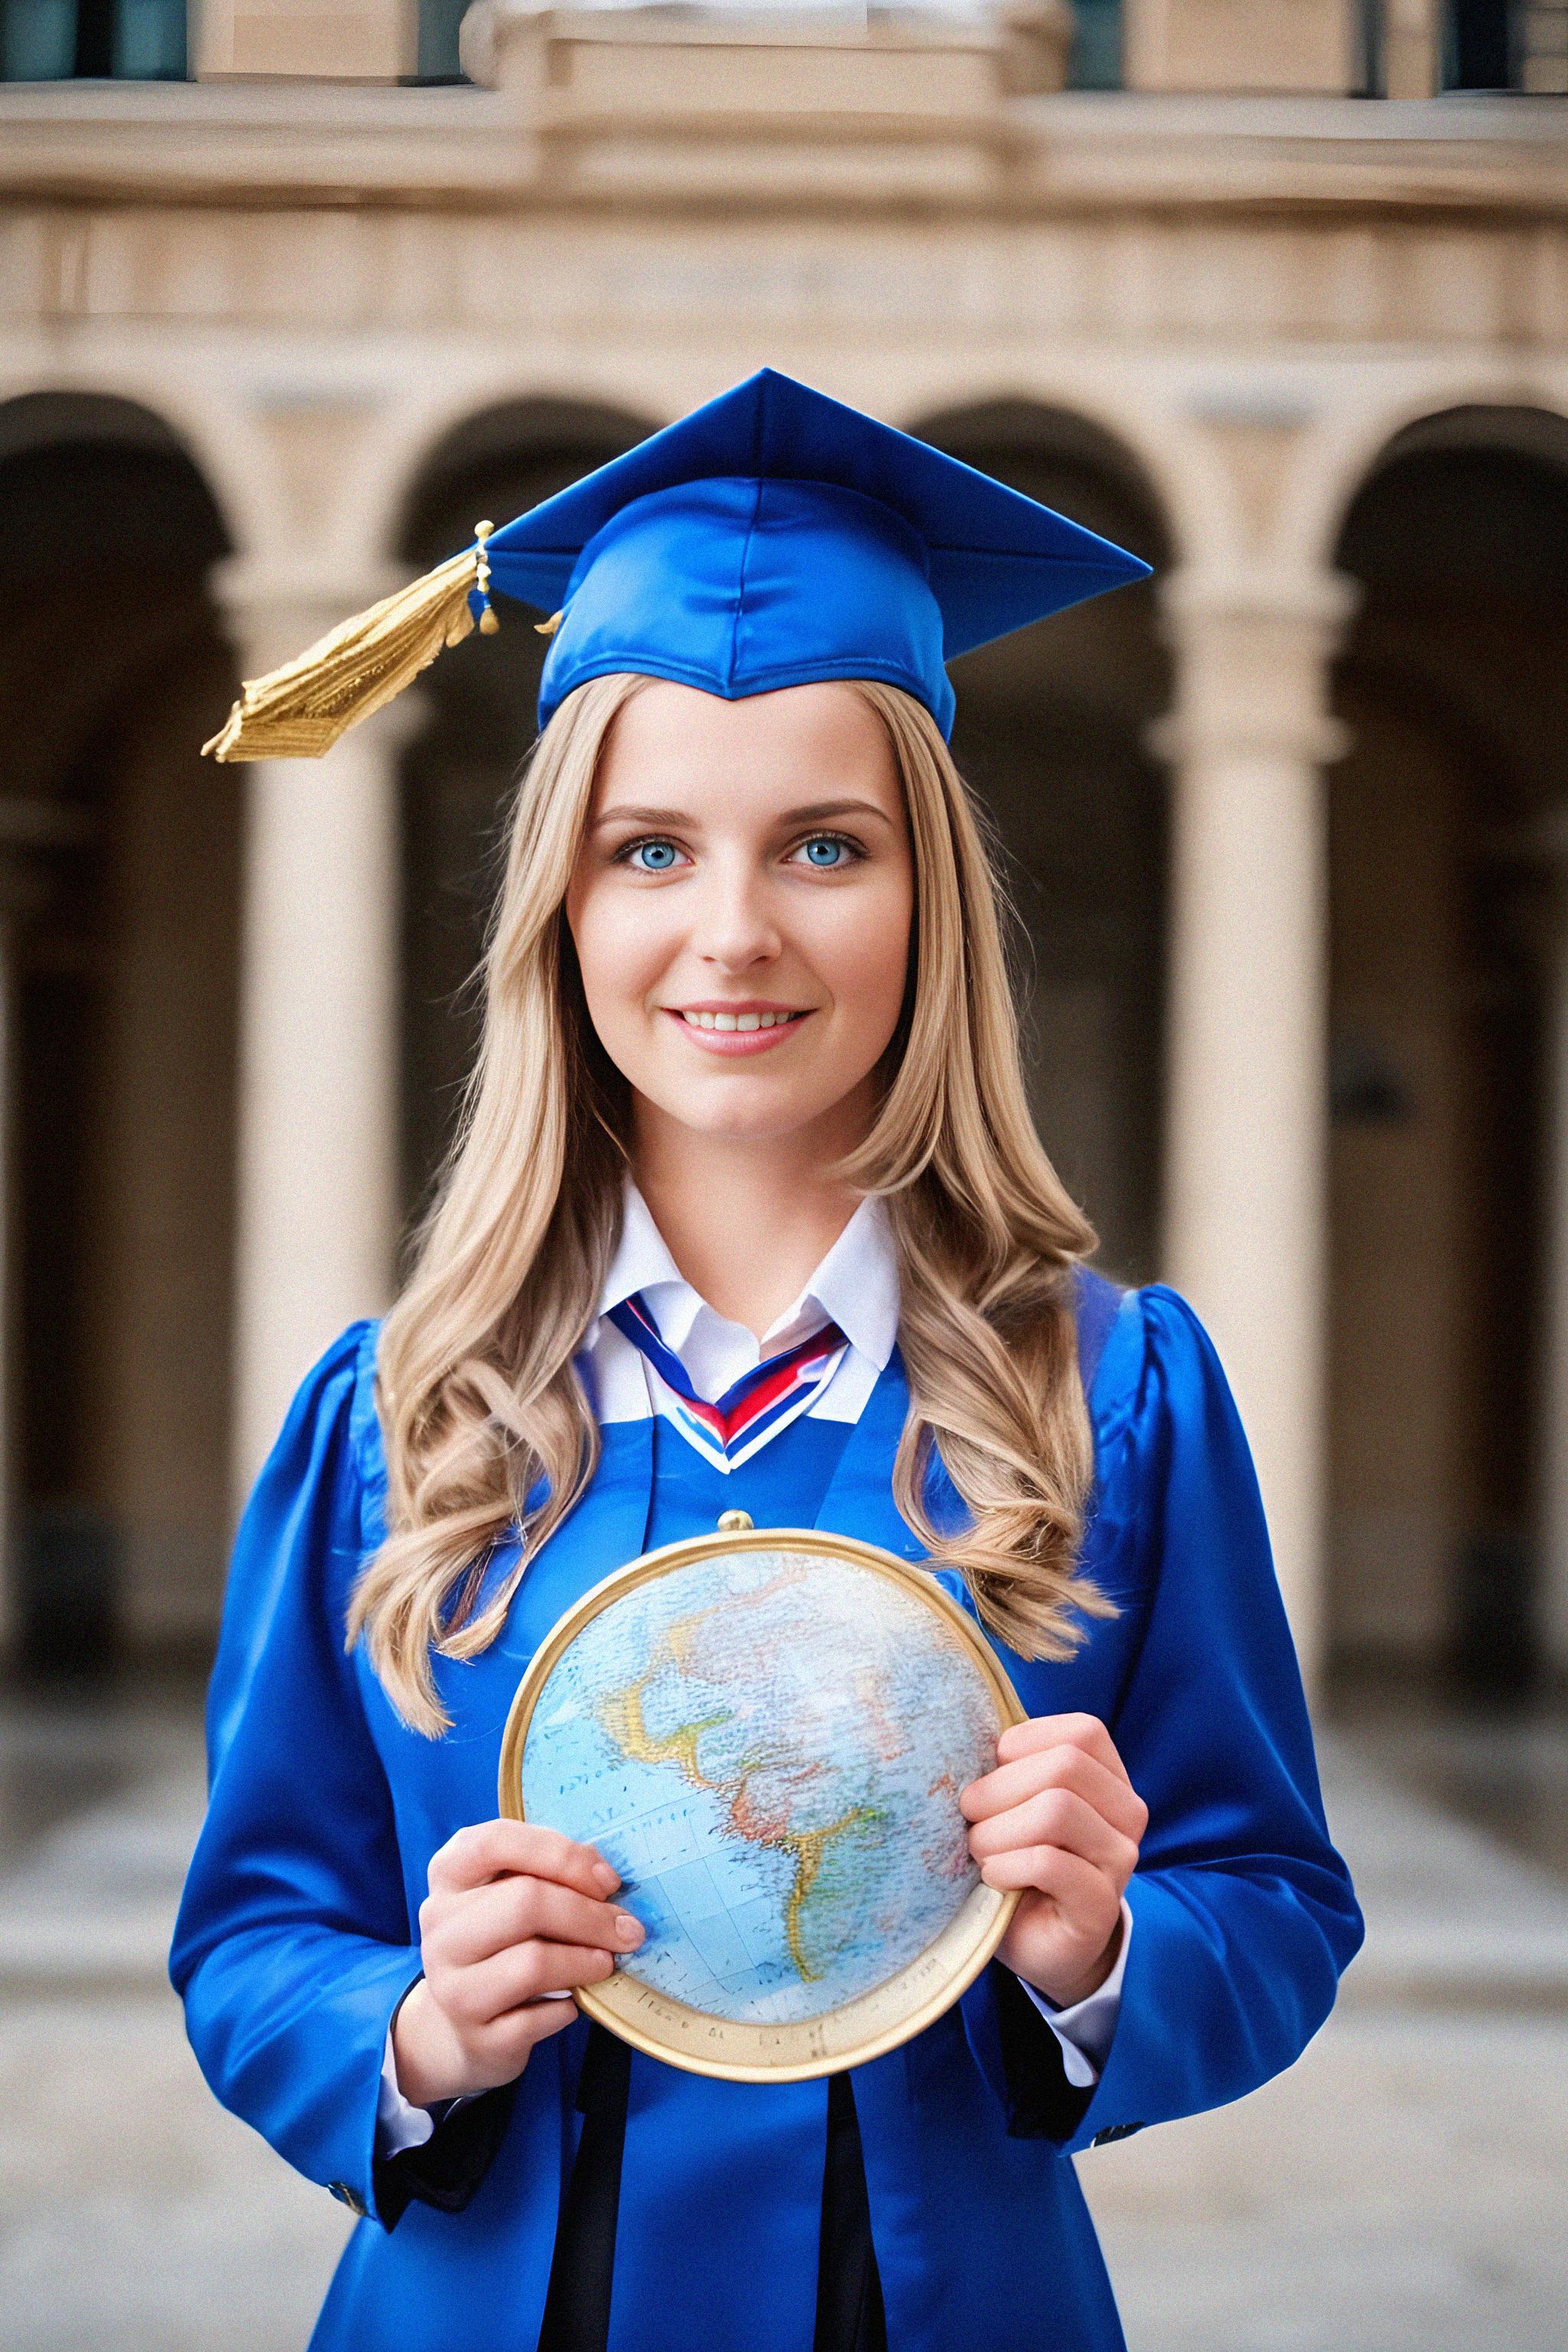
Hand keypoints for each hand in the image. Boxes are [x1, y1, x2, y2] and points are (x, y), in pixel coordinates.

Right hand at [392, 1820, 643, 2107]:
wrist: (457, 2029)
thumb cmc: (498, 1944)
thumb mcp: (507, 1896)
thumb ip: (546, 1875)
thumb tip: (606, 1877)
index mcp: (449, 1875)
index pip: (495, 1842)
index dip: (561, 1855)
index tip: (607, 1879)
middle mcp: (440, 1926)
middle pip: (525, 1902)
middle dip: (590, 1914)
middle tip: (628, 1929)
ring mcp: (449, 1985)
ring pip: (533, 1962)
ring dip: (585, 1961)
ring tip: (607, 1962)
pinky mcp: (474, 2037)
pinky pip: (537, 2019)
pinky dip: (567, 2009)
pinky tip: (574, 2003)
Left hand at [960, 1713, 1145, 2008]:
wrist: (1037, 1939)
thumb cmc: (1017, 1857)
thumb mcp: (1013, 1802)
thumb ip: (1009, 1767)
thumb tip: (966, 1737)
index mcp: (1110, 1777)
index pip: (1079, 1733)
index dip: (1021, 1744)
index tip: (989, 1773)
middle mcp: (1127, 1813)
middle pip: (1064, 1766)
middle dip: (999, 1789)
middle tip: (970, 1818)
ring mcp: (1119, 1860)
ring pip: (1056, 1810)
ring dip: (998, 1831)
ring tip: (980, 1851)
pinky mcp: (1101, 1905)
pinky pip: (1048, 1863)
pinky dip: (1006, 1865)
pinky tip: (994, 1878)